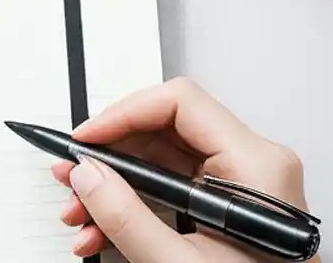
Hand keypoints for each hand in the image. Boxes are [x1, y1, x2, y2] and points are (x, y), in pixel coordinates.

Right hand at [52, 78, 319, 262]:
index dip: (124, 114)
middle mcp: (254, 165)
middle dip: (110, 157)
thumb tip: (88, 175)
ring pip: (161, 159)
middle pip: (164, 130)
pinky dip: (133, 203)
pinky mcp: (227, 203)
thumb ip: (128, 219)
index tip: (87, 139)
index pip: (181, 103)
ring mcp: (241, 183)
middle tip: (74, 175)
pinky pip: (170, 185)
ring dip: (115, 185)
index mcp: (257, 167)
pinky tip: (104, 228)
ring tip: (82, 213)